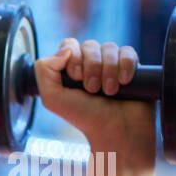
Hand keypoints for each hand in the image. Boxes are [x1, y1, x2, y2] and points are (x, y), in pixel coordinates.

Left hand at [36, 38, 156, 163]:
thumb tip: (64, 49)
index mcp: (70, 69)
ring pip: (109, 47)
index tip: (76, 79)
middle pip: (89, 45)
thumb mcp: (52, 98)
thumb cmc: (84, 116)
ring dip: (108, 70)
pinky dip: (125, 66)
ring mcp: (111, 64)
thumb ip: (44, 71)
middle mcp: (90, 64)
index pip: (69, 45)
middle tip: (93, 89)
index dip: (73, 58)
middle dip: (91, 67)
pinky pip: (128, 52)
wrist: (116, 129)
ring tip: (109, 91)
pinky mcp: (131, 66)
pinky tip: (124, 83)